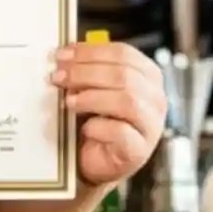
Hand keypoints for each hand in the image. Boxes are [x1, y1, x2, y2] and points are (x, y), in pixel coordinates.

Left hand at [50, 42, 167, 185]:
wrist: (94, 160)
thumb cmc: (95, 120)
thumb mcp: (92, 87)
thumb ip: (85, 69)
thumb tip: (62, 55)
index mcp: (146, 76)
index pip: (123, 53)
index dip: (90, 52)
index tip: (62, 54)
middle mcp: (154, 98)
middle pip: (124, 75)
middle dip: (85, 73)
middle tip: (58, 77)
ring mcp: (151, 125)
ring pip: (127, 100)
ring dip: (90, 97)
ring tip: (68, 101)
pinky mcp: (139, 150)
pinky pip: (121, 132)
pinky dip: (97, 127)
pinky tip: (85, 128)